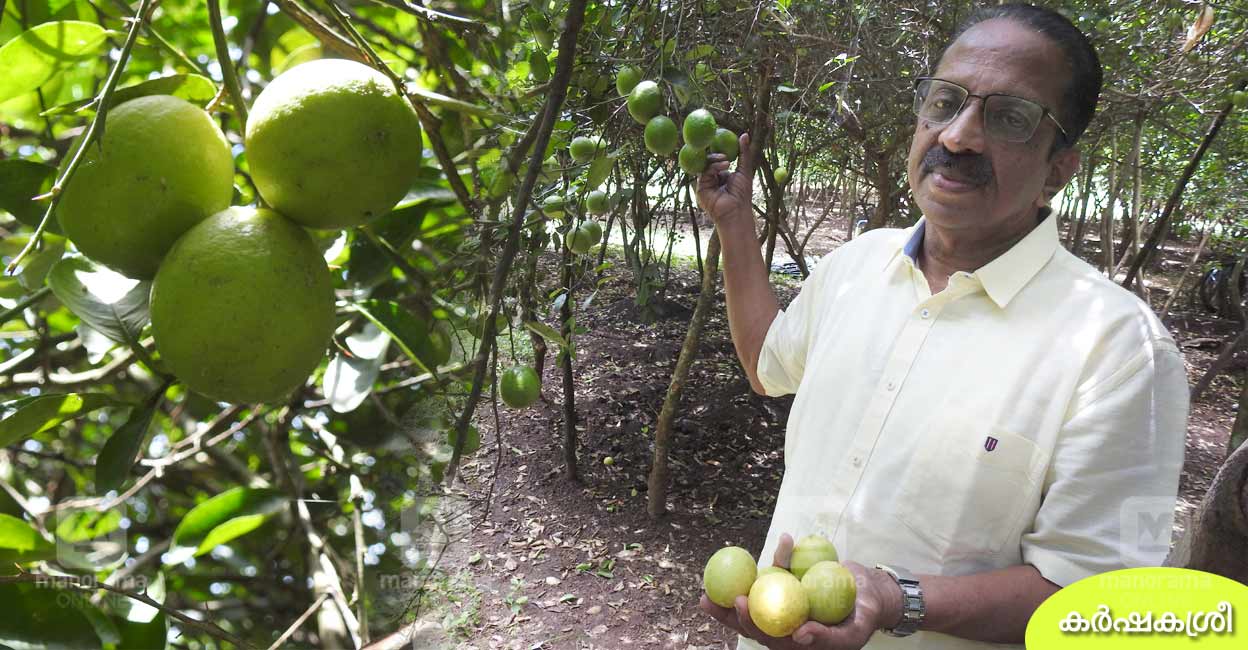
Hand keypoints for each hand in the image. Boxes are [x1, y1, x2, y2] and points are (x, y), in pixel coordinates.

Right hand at [696, 133, 753, 223]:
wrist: (737, 211)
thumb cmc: (742, 194)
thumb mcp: (744, 170)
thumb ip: (743, 153)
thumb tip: (744, 134)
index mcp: (721, 175)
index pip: (717, 159)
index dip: (719, 149)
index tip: (722, 137)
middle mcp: (712, 179)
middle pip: (708, 161)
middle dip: (714, 152)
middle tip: (719, 143)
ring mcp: (705, 184)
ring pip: (706, 165)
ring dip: (715, 160)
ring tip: (727, 160)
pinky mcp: (700, 189)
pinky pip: (704, 173)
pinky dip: (713, 167)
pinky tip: (724, 166)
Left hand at [699, 533, 903, 648]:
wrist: (875, 594)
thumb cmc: (864, 618)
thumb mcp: (851, 634)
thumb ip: (826, 638)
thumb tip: (798, 636)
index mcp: (792, 639)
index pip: (763, 634)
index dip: (746, 622)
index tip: (739, 602)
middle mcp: (784, 620)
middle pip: (750, 616)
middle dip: (725, 609)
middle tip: (708, 595)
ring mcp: (786, 600)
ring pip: (757, 593)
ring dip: (737, 583)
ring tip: (721, 570)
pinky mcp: (792, 581)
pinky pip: (781, 569)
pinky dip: (782, 555)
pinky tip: (786, 540)